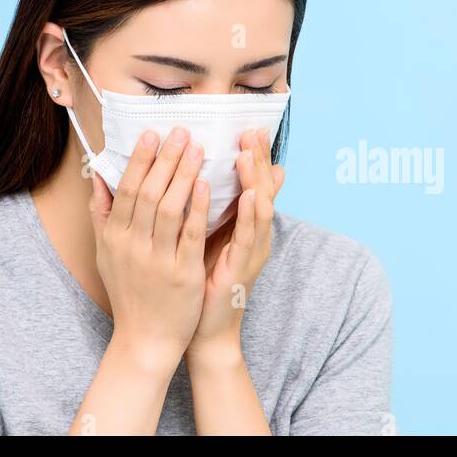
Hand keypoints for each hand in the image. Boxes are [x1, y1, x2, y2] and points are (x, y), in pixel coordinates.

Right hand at [89, 127, 208, 373]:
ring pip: (169, 209)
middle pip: (148, 193)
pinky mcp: (182, 274)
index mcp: (115, 237)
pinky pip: (190, 235)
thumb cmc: (130, 293)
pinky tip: (207, 186)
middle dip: (165, 159)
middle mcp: (132, 245)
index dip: (140, 160)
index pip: (126, 189)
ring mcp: (157, 260)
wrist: (145, 339)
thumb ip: (103, 214)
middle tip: (181, 131)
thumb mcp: (106, 253)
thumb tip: (97, 175)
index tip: (152, 133)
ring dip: (183, 175)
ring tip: (197, 149)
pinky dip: (198, 208)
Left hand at [186, 128, 283, 360]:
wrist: (203, 330)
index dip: (252, 156)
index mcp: (243, 228)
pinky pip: (250, 236)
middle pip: (261, 189)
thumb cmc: (200, 283)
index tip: (246, 127)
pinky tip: (249, 194)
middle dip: (258, 159)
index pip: (251, 184)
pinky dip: (251, 213)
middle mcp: (254, 236)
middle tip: (253, 130)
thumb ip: (204, 210)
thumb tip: (195, 178)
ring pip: (259, 208)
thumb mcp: (204, 239)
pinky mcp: (243, 268)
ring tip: (249, 152)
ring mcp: (252, 252)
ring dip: (256, 179)